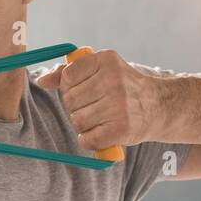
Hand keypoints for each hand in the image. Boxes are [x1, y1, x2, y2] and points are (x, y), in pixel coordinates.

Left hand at [35, 47, 163, 151]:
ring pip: (77, 121)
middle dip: (77, 107)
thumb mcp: (101, 71)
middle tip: (96, 107)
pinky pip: (86, 140)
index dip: (71, 87)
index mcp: (106, 60)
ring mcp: (119, 105)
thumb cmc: (123, 88)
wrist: (159, 107)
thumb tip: (42, 81)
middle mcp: (113, 80)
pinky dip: (90, 140)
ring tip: (101, 119)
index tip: (87, 89)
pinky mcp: (121, 129)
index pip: (68, 76)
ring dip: (84, 125)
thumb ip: (69, 73)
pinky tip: (102, 133)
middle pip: (70, 101)